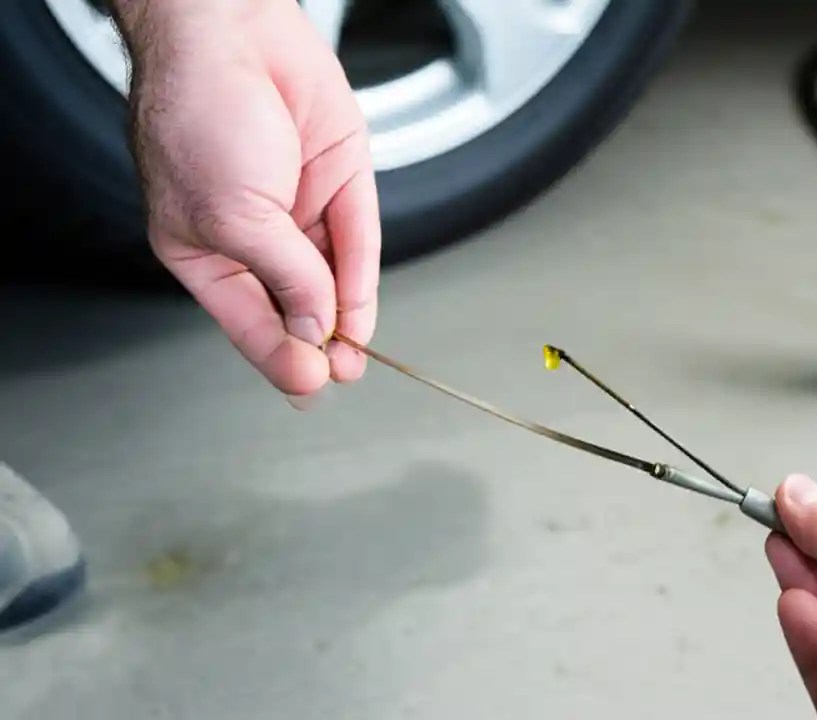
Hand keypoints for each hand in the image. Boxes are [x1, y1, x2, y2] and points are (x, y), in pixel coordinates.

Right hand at [114, 0, 379, 400]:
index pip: (247, 318)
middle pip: (294, 303)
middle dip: (316, 343)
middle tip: (338, 375)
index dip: (278, 355)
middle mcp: (255, 231)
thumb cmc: (199, 110)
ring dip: (345, 320)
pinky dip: (362, 278)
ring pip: (331, 277)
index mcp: (204, 247)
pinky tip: (363, 312)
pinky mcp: (339, 177)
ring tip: (355, 356)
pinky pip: (358, 237)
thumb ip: (283, 278)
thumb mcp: (232, 217)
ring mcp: (298, 205)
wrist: (231, 31)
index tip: (307, 385)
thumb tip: (315, 330)